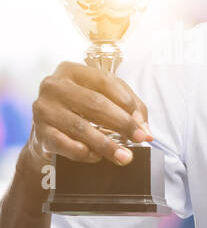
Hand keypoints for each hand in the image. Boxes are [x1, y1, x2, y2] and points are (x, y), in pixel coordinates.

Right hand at [25, 61, 152, 169]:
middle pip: (95, 104)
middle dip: (122, 124)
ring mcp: (43, 108)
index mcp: (72, 71)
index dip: (128, 103)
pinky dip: (83, 152)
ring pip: (81, 127)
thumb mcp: (107, 99)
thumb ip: (130, 109)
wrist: (50, 131)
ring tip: (125, 157)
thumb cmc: (84, 110)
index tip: (142, 123)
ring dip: (106, 144)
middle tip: (140, 139)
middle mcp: (54, 85)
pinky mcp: (40, 132)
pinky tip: (97, 157)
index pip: (106, 82)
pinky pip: (64, 144)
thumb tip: (145, 132)